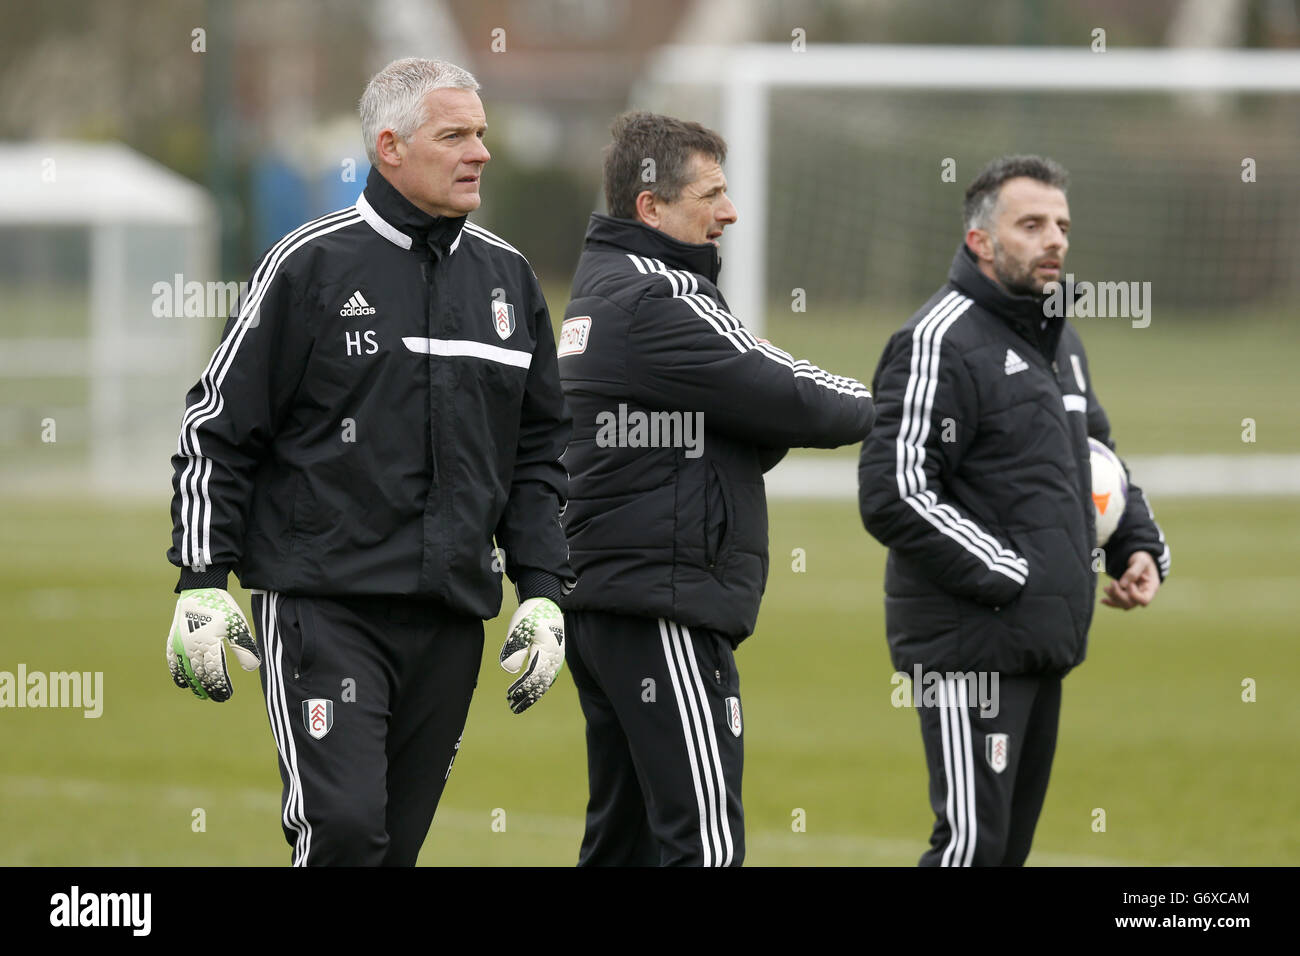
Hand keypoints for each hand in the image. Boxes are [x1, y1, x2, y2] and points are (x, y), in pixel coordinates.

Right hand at [167, 588, 260, 701]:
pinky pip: (172, 662)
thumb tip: (252, 668)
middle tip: (218, 699)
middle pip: (200, 675)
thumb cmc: (221, 607)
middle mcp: (192, 647)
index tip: (226, 696)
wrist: (199, 589)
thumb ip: (244, 647)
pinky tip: (182, 683)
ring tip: (202, 695)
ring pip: (186, 671)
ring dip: (194, 685)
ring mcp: (180, 644)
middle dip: (210, 689)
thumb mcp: (237, 625)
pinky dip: (177, 674)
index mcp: (209, 644)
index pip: (215, 673)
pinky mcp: (173, 640)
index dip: (220, 686)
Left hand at [499, 597, 564, 713]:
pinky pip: (548, 677)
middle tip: (512, 707)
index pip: (534, 676)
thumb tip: (509, 672)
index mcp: (547, 651)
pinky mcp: (555, 657)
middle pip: (541, 683)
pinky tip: (529, 692)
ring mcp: (557, 658)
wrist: (546, 602)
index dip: (522, 688)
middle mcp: (556, 657)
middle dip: (527, 696)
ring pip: (545, 682)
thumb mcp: (519, 629)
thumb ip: (514, 649)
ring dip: (532, 694)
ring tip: (518, 704)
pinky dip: (538, 687)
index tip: (509, 696)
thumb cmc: (531, 615)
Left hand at [1101, 550, 1160, 609]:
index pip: (1144, 600)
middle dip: (1119, 595)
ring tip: (1106, 588)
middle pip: (1131, 603)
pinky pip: (1119, 602)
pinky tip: (1102, 600)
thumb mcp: (1141, 561)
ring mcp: (1135, 596)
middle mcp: (1143, 594)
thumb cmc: (1143, 558)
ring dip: (1113, 597)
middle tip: (1113, 582)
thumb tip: (1122, 585)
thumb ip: (1133, 572)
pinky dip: (1110, 601)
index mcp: (1151, 588)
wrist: (1139, 558)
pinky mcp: (1127, 595)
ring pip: (1123, 604)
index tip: (1130, 584)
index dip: (1134, 594)